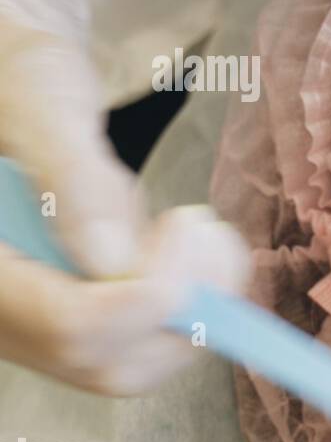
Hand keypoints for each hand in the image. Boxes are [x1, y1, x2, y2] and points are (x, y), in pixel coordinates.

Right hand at [0, 0, 250, 394]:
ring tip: (197, 226)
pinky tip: (189, 239)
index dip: (142, 301)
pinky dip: (189, 300)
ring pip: (135, 361)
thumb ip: (73, 179)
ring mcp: (40, 323)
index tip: (184, 227)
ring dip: (193, 303)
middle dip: (179, 307)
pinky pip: (144, 339)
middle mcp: (4, 315)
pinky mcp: (78, 316)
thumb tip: (113, 262)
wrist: (12, 85)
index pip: (67, 326)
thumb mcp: (41, 103)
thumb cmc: (16, 79)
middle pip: (106, 362)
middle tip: (200, 226)